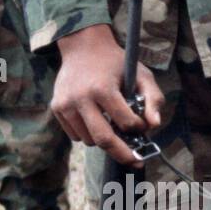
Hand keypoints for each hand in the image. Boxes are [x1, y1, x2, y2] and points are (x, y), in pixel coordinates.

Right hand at [52, 24, 164, 166]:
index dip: (139, 128)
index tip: (143, 126)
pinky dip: (89, 135)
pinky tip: (96, 120)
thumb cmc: (116, 63)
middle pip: (104, 139)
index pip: (126, 122)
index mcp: (103, 89)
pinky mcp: (56, 108)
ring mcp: (65, 104)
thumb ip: (153, 99)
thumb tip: (154, 125)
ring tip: (113, 127)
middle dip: (123, 154)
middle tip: (137, 162)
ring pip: (89, 140)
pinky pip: (76, 135)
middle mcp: (80, 98)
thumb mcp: (142, 74)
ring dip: (105, 140)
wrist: (83, 47)